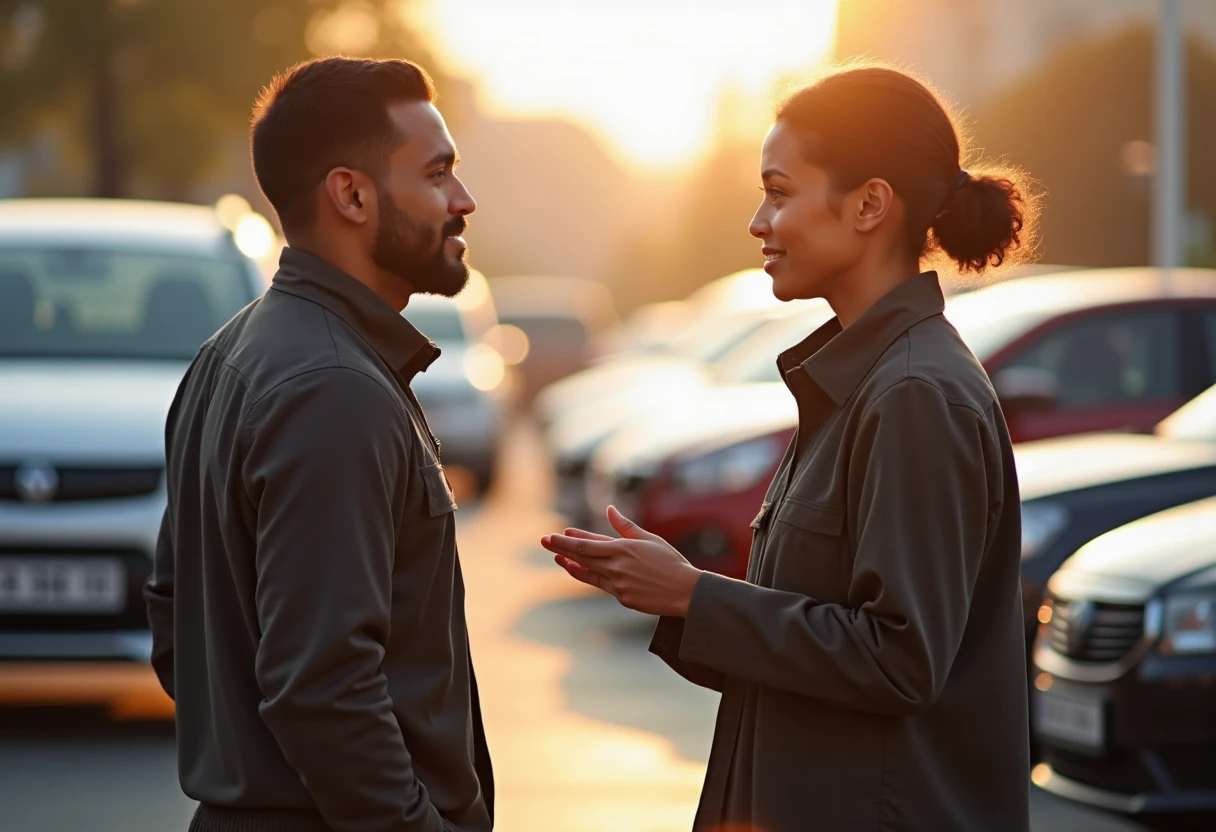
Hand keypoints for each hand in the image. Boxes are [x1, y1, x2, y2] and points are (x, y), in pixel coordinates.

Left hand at [540, 505, 702, 616]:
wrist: (685, 592)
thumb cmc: (671, 562)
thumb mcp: (649, 539)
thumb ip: (626, 526)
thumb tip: (610, 509)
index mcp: (624, 548)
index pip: (588, 543)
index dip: (570, 538)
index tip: (556, 533)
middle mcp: (617, 566)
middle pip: (582, 556)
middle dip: (561, 547)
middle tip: (544, 541)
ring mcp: (618, 584)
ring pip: (587, 572)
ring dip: (570, 564)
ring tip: (557, 557)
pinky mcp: (621, 597)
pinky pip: (601, 585)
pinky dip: (588, 576)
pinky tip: (579, 571)